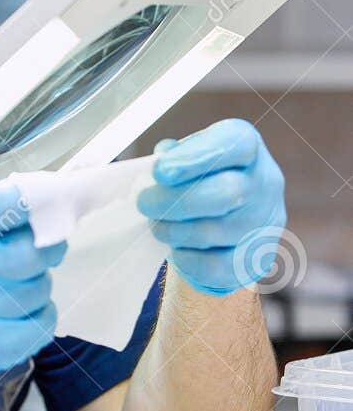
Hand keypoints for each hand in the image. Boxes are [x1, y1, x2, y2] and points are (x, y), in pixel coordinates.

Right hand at [0, 182, 63, 410]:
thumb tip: (32, 209)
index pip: (7, 203)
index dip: (39, 201)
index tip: (51, 202)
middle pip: (35, 251)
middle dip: (44, 248)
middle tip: (36, 250)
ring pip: (40, 289)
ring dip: (34, 287)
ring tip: (8, 289)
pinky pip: (38, 327)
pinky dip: (38, 318)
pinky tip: (18, 314)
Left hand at [137, 119, 285, 296]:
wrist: (223, 225)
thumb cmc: (198, 181)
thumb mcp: (187, 157)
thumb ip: (173, 156)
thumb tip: (163, 161)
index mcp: (248, 148)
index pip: (234, 143)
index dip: (195, 157)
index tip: (160, 172)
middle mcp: (266, 182)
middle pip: (226, 192)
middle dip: (175, 201)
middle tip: (145, 203)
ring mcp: (266, 224)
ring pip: (214, 232)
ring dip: (173, 231)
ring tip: (158, 226)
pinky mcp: (257, 260)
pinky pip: (215, 267)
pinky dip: (186, 260)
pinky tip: (177, 249)